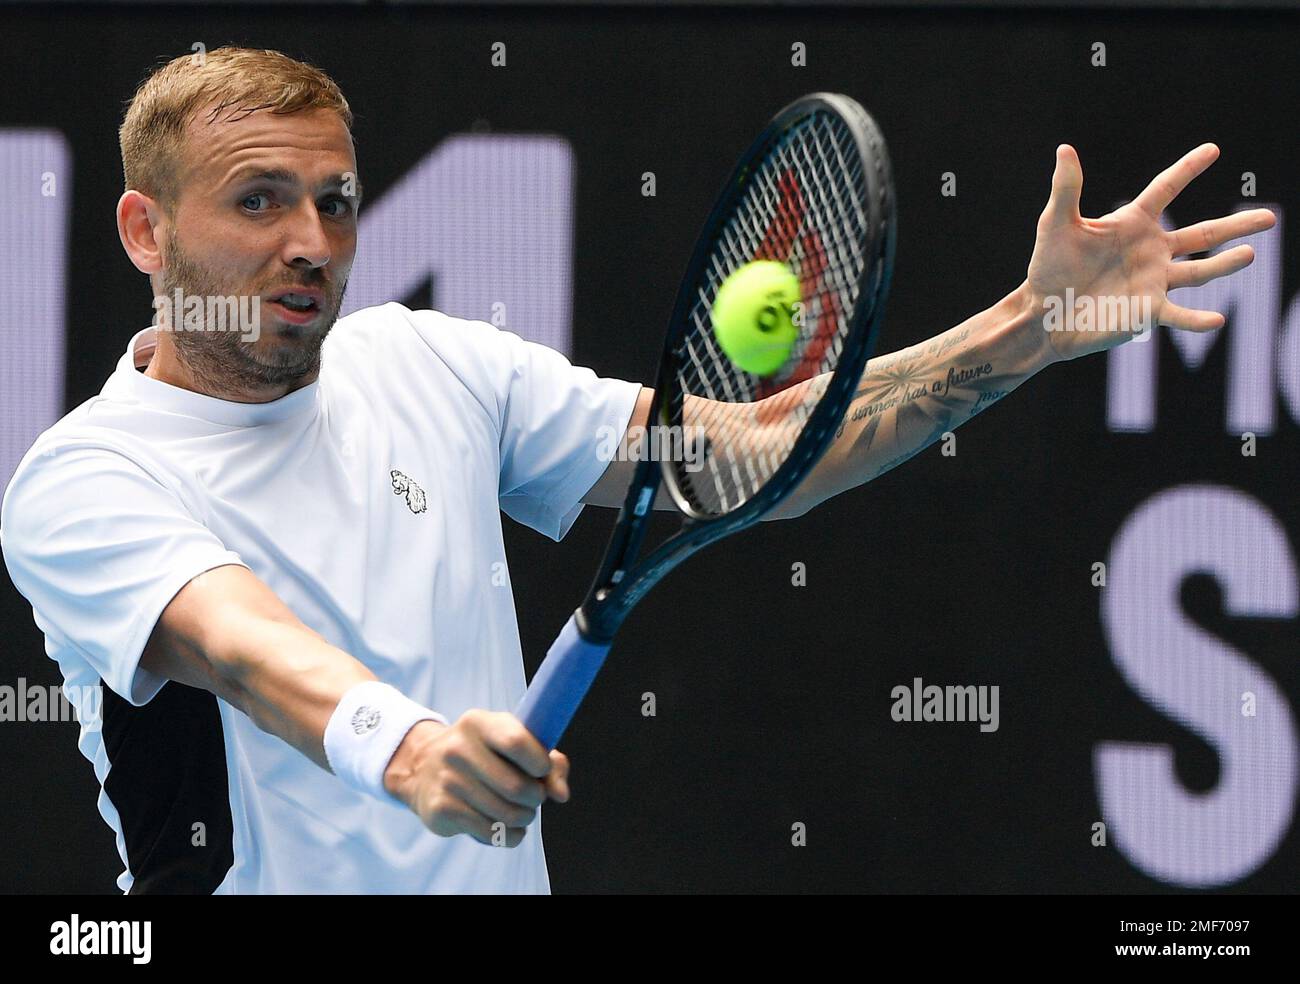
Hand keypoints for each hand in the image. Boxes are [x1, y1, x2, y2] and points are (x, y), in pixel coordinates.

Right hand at [383, 710, 569, 847]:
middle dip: (536, 798)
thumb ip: (549, 764)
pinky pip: (492, 833)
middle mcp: (457, 748)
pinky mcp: (440, 809)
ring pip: (507, 814)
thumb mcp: (513, 745)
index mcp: (478, 723)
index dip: (540, 763)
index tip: (542, 770)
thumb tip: (560, 794)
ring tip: (520, 811)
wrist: (424, 768)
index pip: (517, 742)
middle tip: (533, 796)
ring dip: (525, 818)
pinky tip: (505, 826)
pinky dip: (510, 835)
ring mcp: (446, 780)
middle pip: (517, 786)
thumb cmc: (484, 755)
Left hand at [1023, 143, 1274, 363]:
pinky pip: (1179, 315)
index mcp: (1133, 223)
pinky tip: (1217, 320)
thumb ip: (1067, 189)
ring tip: (1250, 254)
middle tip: (1270, 218)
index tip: (1212, 149)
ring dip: (1225, 265)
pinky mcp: (1147, 312)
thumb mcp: (1056, 225)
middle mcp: (1152, 251)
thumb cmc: (1049, 267)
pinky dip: (1196, 319)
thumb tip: (1064, 150)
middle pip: (1203, 235)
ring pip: (1200, 272)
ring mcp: (1154, 282)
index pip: (1166, 189)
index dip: (1187, 169)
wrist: (1043, 312)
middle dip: (1236, 227)